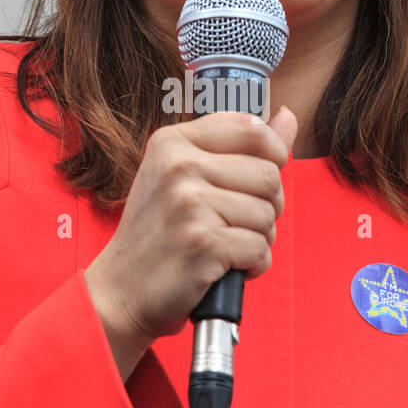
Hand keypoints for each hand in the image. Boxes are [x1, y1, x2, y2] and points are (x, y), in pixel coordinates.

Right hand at [85, 107, 297, 370]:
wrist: (120, 291)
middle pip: (269, 174)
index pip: (252, 127)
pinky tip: (226, 267)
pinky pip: (260, 248)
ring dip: (259, 239)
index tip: (256, 181)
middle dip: (267, 206)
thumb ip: (239, 146)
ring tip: (226, 246)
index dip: (273, 155)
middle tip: (236, 224)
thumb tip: (287, 116)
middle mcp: (179, 165)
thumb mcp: (185, 177)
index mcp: (173, 142)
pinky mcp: (203, 242)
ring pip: (268, 214)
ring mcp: (189, 203)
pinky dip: (253, 265)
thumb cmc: (158, 235)